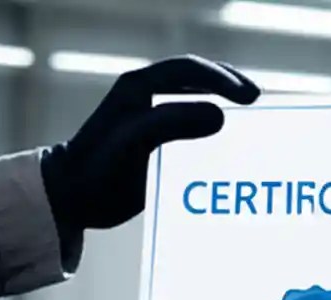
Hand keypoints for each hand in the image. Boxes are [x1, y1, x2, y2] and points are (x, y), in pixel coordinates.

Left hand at [40, 55, 259, 233]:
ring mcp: (153, 120)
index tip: (250, 98)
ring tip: (252, 123)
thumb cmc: (96, 169)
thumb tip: (221, 116)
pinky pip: (193, 129)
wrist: (72, 199)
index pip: (189, 70)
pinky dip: (215, 134)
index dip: (222, 79)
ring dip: (227, 109)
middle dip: (231, 87)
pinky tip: (232, 149)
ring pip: (198, 102)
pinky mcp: (157, 143)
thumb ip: (172, 124)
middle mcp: (148, 99)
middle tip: (258, 104)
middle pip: (198, 81)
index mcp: (138, 88)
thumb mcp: (132, 143)